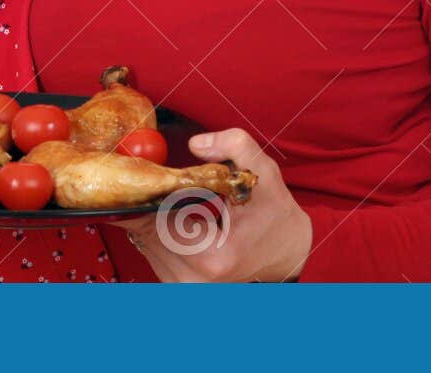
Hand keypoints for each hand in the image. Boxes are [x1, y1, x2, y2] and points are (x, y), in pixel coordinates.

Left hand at [113, 128, 312, 281]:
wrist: (288, 251)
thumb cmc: (275, 214)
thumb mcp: (263, 173)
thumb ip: (234, 147)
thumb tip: (196, 144)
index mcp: (212, 257)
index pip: (155, 221)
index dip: (145, 193)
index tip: (141, 170)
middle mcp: (193, 280)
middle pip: (144, 231)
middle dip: (145, 200)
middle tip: (149, 173)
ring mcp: (184, 286)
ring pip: (144, 241)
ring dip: (149, 214)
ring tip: (166, 193)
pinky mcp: (178, 285)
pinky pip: (151, 250)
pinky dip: (156, 229)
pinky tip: (172, 212)